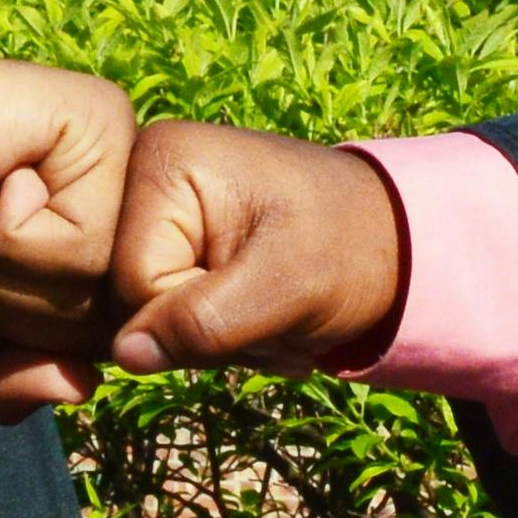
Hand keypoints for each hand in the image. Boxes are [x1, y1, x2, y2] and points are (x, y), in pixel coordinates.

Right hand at [0, 17, 135, 416]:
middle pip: (112, 322)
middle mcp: (116, 189)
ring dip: (9, 282)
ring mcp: (116, 150)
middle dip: (16, 318)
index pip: (104, 341)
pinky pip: (89, 245)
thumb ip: (15, 384)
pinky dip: (14, 243)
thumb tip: (83, 386)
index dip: (22, 343)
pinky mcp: (99, 120)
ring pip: (102, 290)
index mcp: (91, 233)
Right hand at [105, 118, 410, 375]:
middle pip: (132, 302)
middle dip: (206, 334)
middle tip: (275, 319)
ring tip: (275, 319)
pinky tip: (263, 322)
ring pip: (148, 321)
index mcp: (163, 162)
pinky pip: (164, 319)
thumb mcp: (288, 284)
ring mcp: (150, 213)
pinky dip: (219, 338)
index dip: (195, 319)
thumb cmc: (351, 244)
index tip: (264, 303)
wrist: (391, 239)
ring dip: (218, 342)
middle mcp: (139, 179)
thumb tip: (125, 354)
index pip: (135, 281)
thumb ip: (206, 320)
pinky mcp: (167, 245)